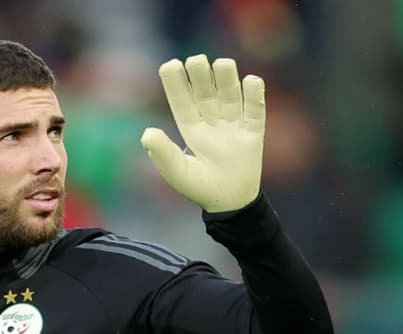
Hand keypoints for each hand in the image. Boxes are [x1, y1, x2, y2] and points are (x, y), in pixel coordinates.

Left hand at [140, 54, 264, 213]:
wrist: (231, 203)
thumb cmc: (201, 188)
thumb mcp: (178, 172)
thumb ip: (163, 153)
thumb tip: (146, 133)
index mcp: (190, 128)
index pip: (182, 100)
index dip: (176, 83)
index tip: (171, 65)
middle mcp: (211, 121)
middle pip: (206, 91)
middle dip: (201, 74)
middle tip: (197, 60)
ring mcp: (233, 124)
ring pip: (230, 94)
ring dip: (227, 78)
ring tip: (222, 63)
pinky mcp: (253, 132)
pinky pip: (255, 109)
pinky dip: (255, 94)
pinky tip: (251, 80)